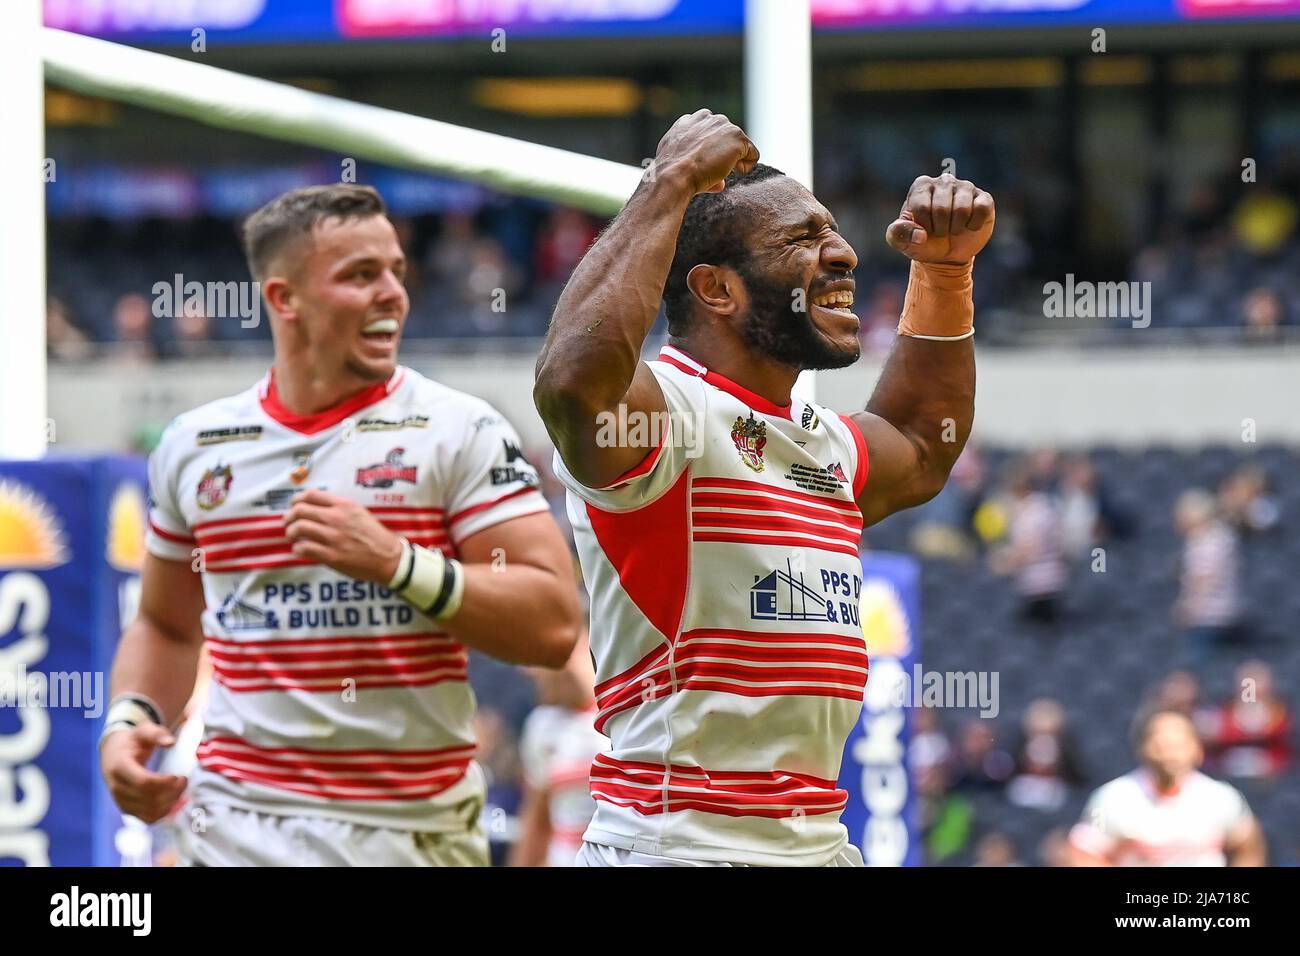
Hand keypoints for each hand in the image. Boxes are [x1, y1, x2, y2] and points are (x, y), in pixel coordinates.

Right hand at [100, 723, 186, 823]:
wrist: (113, 753)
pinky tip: (173, 800)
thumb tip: (171, 742)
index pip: (144, 782)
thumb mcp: (142, 731)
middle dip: (172, 792)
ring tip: (180, 789)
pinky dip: (163, 812)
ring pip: (149, 812)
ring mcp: (121, 801)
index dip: (164, 782)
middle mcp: (117, 787)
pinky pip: (147, 818)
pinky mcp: (127, 809)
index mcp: (119, 767)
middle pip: (149, 799)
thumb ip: (157, 734)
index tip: (178, 776)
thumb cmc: (132, 740)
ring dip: (170, 803)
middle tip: (184, 780)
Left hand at [283, 489, 403, 584]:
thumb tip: (313, 507)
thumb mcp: (359, 513)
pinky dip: (297, 549)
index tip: (293, 506)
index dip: (296, 500)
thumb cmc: (374, 535)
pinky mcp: (332, 556)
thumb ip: (338, 508)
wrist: (388, 557)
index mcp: (344, 505)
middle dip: (289, 517)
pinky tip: (301, 550)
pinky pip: (304, 548)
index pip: (311, 495)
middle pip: (300, 510)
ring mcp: (333, 537)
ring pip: (298, 528)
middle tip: (288, 523)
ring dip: (290, 533)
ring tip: (292, 537)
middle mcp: (337, 518)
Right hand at [652, 108, 759, 195]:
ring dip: (734, 160)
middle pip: (726, 135)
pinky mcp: (737, 137)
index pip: (708, 130)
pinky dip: (746, 166)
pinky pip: (753, 154)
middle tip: (712, 169)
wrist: (675, 175)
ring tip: (720, 171)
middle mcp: (706, 118)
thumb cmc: (672, 174)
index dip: (710, 148)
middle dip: (723, 152)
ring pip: (740, 144)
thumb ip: (697, 166)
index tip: (705, 162)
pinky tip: (733, 172)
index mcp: (688, 121)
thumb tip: (720, 183)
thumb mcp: (679, 165)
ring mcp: (723, 126)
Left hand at [886, 173, 994, 265]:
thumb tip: (919, 234)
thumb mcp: (904, 242)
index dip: (923, 227)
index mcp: (921, 186)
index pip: (922, 207)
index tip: (924, 229)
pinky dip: (974, 225)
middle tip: (940, 231)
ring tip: (953, 229)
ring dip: (956, 228)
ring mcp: (965, 187)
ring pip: (962, 209)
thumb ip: (898, 235)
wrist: (947, 254)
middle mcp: (944, 181)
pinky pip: (982, 209)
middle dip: (940, 229)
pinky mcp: (984, 197)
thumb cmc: (922, 243)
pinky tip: (969, 226)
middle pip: (942, 209)